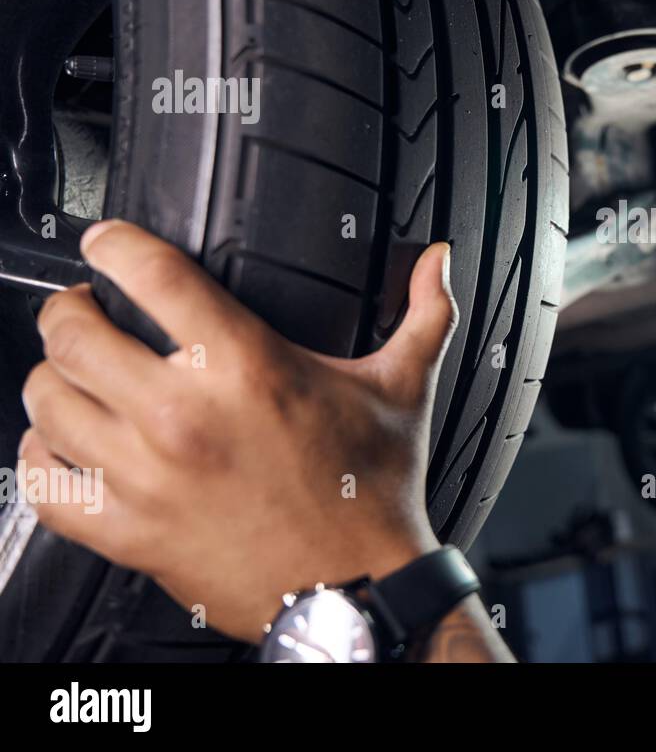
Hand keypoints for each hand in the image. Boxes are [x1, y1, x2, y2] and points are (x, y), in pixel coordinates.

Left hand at [19, 220, 456, 641]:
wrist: (357, 586)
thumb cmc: (373, 491)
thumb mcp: (403, 387)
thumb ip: (423, 313)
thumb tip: (440, 260)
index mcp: (246, 365)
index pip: (147, 273)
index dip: (113, 243)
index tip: (108, 243)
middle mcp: (184, 414)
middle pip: (73, 333)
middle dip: (71, 311)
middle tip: (86, 311)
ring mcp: (147, 474)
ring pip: (47, 401)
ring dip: (53, 379)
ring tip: (75, 375)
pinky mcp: (128, 529)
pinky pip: (45, 482)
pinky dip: (40, 455)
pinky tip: (65, 443)